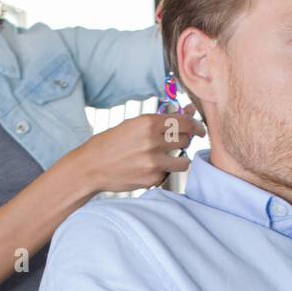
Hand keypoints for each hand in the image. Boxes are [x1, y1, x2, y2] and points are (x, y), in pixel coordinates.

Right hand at [77, 107, 205, 194]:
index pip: (185, 122)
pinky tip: (147, 168)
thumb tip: (189, 111)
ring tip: (164, 158)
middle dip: (183, 141)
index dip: (196, 126)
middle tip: (173, 143)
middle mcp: (152, 142)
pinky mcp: (152, 179)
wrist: (91, 167)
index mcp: (148, 123)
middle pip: (185, 140)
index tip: (199, 130)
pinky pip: (168, 174)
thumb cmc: (112, 143)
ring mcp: (153, 162)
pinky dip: (163, 172)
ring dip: (178, 159)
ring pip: (183, 161)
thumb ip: (162, 120)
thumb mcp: (134, 125)